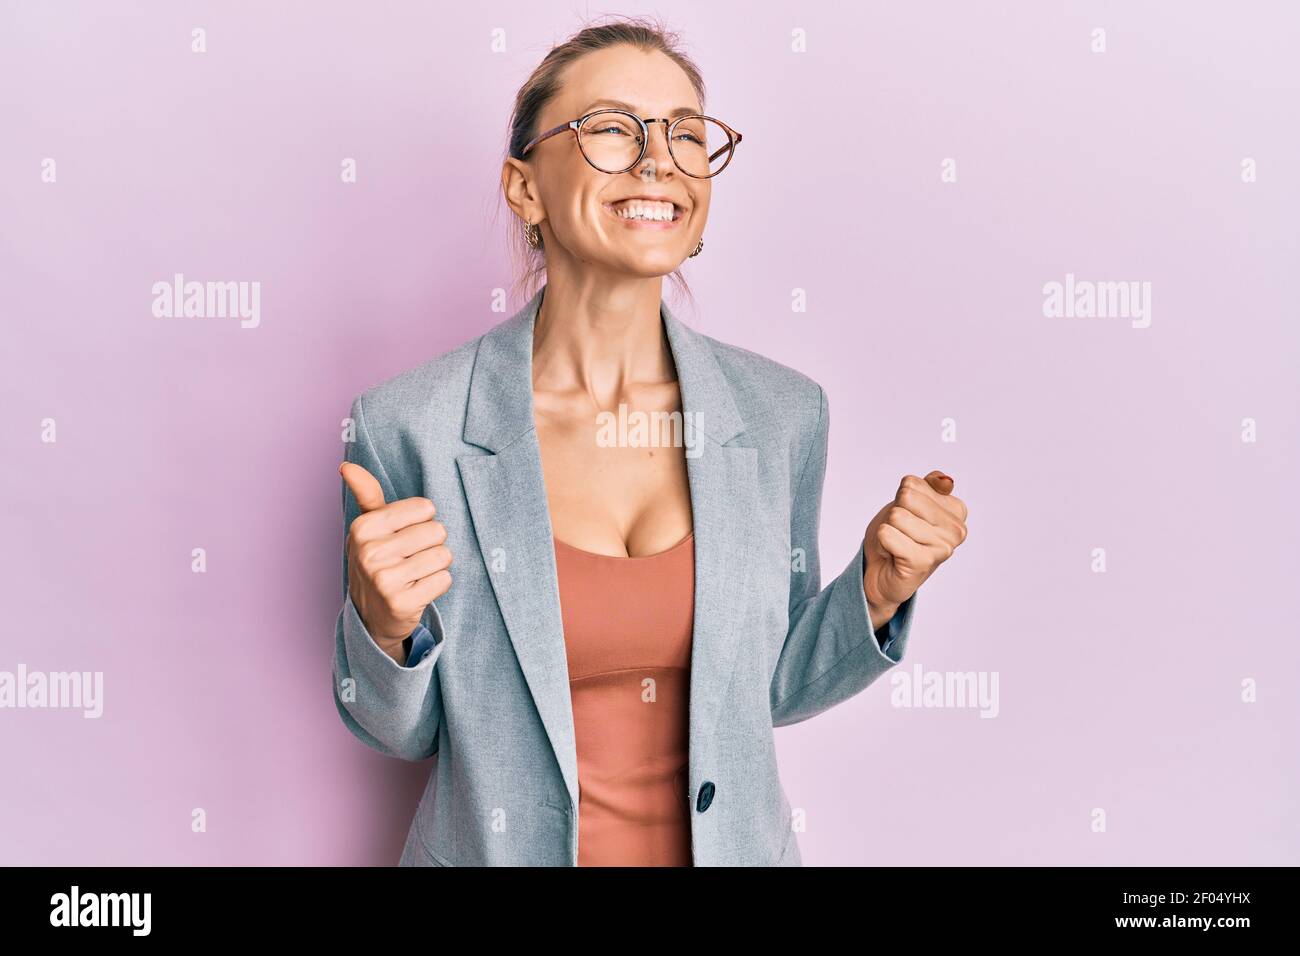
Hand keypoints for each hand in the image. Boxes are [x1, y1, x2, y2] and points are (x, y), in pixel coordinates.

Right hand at [339, 462, 452, 660]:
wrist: (371, 615)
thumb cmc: (377, 561)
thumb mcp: (369, 528)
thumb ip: (366, 494)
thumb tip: (346, 466)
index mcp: (363, 527)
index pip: (425, 508)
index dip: (423, 522)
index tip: (405, 537)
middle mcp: (370, 552)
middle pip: (437, 531)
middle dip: (432, 545)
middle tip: (411, 559)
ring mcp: (384, 579)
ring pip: (444, 556)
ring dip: (436, 566)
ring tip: (416, 574)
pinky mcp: (401, 602)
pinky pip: (444, 580)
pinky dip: (438, 584)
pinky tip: (418, 590)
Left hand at [863, 471, 967, 615]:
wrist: (882, 571)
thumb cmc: (898, 535)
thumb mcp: (910, 503)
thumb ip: (928, 486)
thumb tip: (946, 481)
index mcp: (956, 510)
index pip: (912, 484)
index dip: (900, 500)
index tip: (908, 518)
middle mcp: (956, 530)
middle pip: (905, 498)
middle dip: (894, 514)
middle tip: (900, 532)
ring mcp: (942, 548)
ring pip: (896, 516)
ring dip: (888, 530)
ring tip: (897, 544)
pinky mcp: (923, 562)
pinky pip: (887, 534)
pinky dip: (882, 543)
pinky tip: (893, 555)